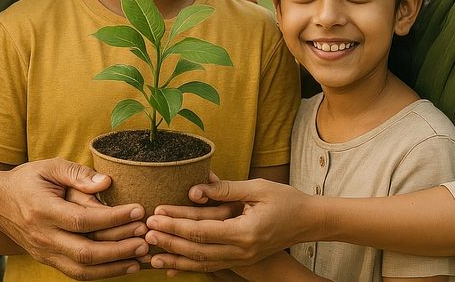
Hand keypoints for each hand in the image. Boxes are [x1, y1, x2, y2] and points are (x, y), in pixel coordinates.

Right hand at [0, 157, 148, 278]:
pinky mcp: (47, 260)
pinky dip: (102, 273)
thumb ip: (77, 174)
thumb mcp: (49, 166)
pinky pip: (77, 274)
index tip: (138, 210)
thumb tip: (106, 183)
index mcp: (42, 210)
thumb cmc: (26, 180)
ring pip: (82, 270)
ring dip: (114, 267)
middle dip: (119, 248)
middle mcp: (43, 236)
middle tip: (145, 238)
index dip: (113, 218)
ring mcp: (44, 252)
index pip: (82, 220)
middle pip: (84, 252)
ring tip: (140, 257)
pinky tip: (123, 266)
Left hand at [144, 178, 311, 272]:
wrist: (308, 221)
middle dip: (169, 241)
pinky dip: (190, 266)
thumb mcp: (257, 188)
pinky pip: (211, 266)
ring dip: (175, 258)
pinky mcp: (242, 260)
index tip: (156, 214)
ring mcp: (242, 259)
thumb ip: (225, 189)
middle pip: (197, 249)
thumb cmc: (285, 199)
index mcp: (245, 232)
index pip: (202, 231)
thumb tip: (194, 189)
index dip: (176, 224)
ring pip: (202, 263)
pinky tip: (172, 265)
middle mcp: (242, 251)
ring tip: (151, 253)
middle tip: (146, 231)